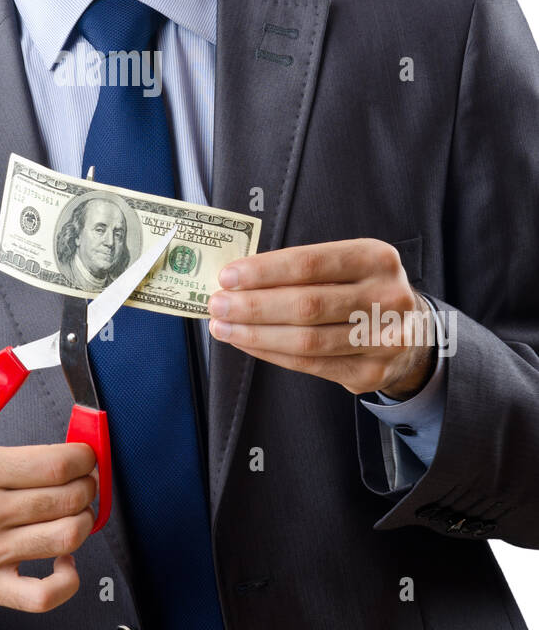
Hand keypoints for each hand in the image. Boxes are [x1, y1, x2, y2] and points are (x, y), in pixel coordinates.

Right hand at [0, 377, 96, 611]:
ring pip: (64, 539)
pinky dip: (67, 580)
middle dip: (87, 485)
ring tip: (76, 511)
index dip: (82, 457)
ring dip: (83, 522)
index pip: (55, 464)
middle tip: (83, 478)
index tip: (83, 454)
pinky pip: (43, 596)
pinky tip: (65, 560)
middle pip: (66, 499)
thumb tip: (8, 377)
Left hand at [207, 238, 434, 397]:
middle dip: (253, 306)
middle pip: (306, 305)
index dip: (264, 271)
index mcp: (375, 258)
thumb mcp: (346, 265)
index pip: (310, 263)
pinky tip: (249, 344)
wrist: (412, 332)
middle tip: (218, 305)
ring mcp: (383, 338)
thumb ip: (302, 269)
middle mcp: (385, 297)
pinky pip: (312, 365)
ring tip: (224, 327)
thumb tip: (239, 279)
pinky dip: (273, 354)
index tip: (228, 276)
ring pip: (306, 340)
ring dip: (256, 335)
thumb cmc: (362, 290)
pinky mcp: (372, 372)